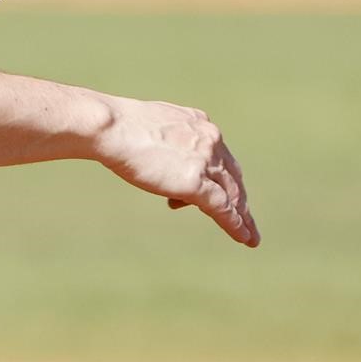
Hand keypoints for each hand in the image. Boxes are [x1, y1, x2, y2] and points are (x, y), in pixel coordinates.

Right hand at [90, 94, 259, 247]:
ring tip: (249, 236)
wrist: (111, 127)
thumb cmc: (119, 125)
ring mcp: (205, 161)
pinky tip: (244, 238)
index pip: (218, 155)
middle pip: (232, 176)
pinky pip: (223, 209)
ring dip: (243, 217)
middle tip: (245, 218)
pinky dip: (236, 225)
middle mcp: (210, 139)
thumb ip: (165, 139)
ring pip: (232, 194)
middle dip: (239, 199)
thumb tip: (159, 153)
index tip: (221, 193)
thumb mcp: (152, 126)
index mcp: (200, 123)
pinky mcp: (196, 182)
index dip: (220, 177)